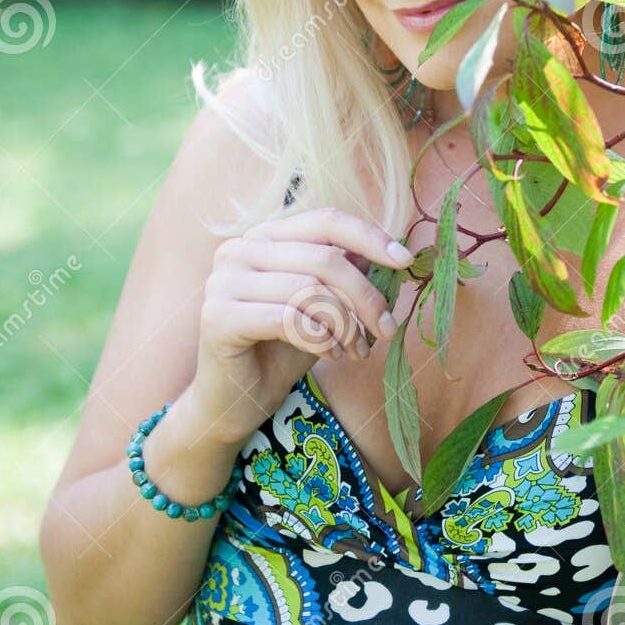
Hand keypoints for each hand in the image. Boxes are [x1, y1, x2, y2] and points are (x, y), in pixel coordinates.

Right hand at [186, 208, 413, 447]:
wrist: (235, 402)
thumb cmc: (280, 351)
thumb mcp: (323, 308)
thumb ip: (345, 275)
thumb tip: (389, 252)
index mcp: (265, 237)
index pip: (325, 221)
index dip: (369, 237)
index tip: (405, 261)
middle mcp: (239, 250)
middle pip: (324, 259)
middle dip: (366, 298)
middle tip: (387, 330)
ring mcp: (223, 281)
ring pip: (309, 290)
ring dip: (346, 325)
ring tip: (356, 351)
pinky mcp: (218, 317)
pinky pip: (288, 319)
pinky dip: (320, 339)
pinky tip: (330, 355)